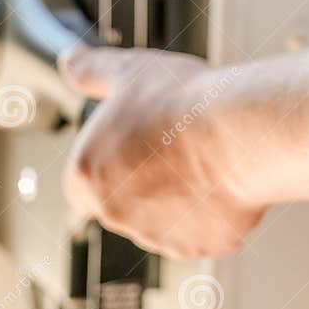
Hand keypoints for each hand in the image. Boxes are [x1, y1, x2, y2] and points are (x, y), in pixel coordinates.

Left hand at [58, 46, 266, 258]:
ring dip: (168, 195)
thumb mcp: (126, 70)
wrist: (236, 133)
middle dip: (137, 179)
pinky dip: (202, 210)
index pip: (80, 179)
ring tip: (194, 156)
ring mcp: (157, 234)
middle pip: (117, 200)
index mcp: (87, 175)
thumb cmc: (182, 105)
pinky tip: (214, 178)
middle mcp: (114, 212)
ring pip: (155, 218)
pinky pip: (194, 229)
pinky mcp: (197, 246)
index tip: (126, 142)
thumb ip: (89, 70)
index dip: (103, 159)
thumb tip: (71, 63)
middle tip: (164, 144)